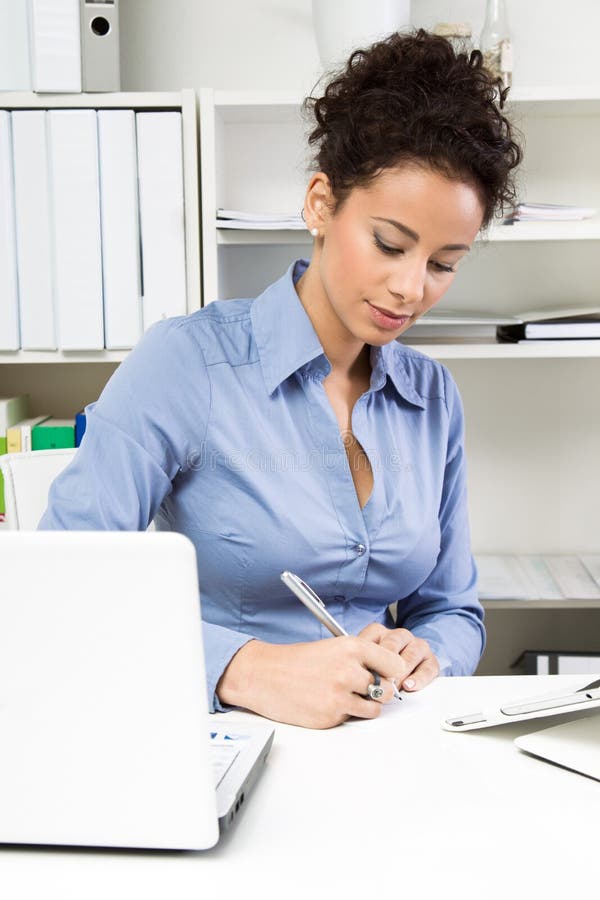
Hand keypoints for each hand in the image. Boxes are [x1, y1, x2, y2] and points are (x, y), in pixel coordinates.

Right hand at [216, 635, 406, 728]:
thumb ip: (362, 659)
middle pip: (387, 690)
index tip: (385, 674)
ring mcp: (339, 695)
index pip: (395, 665)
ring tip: (346, 696)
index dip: (391, 672)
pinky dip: (344, 714)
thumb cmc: (297, 661)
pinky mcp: (330, 716)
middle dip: (379, 691)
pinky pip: (351, 719)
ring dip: (365, 705)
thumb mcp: (334, 647)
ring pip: (374, 709)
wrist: (264, 674)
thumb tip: (390, 674)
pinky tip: (328, 703)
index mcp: (352, 647)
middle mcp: (348, 670)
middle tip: (364, 688)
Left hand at [358, 623, 439, 691]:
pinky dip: (419, 678)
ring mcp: (417, 646)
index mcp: (380, 632)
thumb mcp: (364, 664)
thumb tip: (354, 677)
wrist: (400, 673)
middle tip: (379, 680)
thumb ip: (360, 665)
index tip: (362, 669)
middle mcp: (399, 636)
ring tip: (393, 687)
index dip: (367, 652)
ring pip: (411, 653)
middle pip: (393, 643)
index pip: (373, 634)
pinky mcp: (431, 661)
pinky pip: (428, 667)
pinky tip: (409, 686)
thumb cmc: (375, 672)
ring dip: (402, 672)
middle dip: (385, 663)